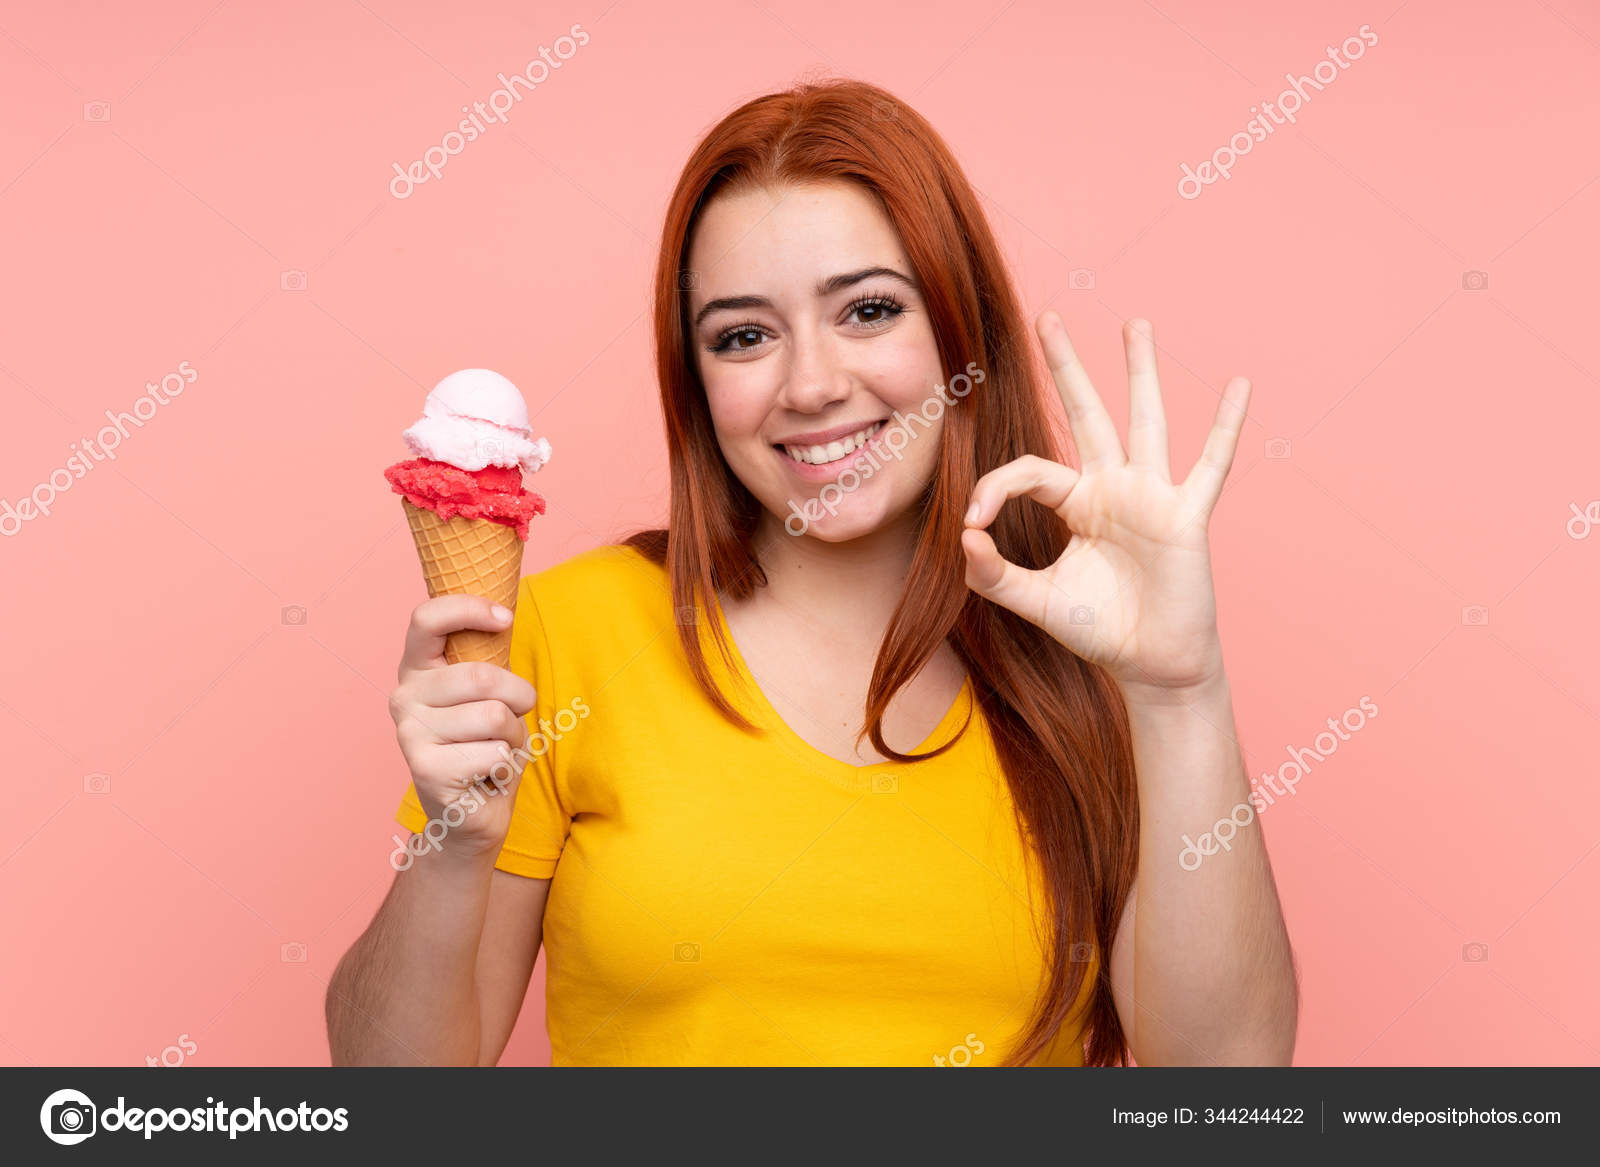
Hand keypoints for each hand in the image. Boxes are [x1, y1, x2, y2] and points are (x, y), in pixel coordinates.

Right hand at [389, 595, 536, 856]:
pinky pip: (495, 752)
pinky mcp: (425, 769)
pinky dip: (506, 765)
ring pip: (494, 716)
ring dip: (513, 736)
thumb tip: (501, 617)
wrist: (471, 814)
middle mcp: (404, 696)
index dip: (468, 609)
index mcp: (416, 669)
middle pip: (480, 675)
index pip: (426, 619)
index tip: (504, 619)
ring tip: (495, 750)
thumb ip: (486, 660)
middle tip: (512, 719)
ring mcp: (410, 733)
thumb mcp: (488, 695)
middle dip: (518, 697)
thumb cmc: (484, 745)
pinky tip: (485, 775)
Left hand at [961, 312, 1249, 696]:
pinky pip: (1210, 464)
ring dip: (1139, 372)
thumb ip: (992, 573)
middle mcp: (1113, 488)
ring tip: (1136, 324)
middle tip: (1047, 317)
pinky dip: (1226, 426)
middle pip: (1086, 414)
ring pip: (1144, 420)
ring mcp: (1152, 496)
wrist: (1151, 665)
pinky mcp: (1185, 516)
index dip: (995, 488)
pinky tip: (1240, 386)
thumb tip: (962, 535)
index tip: (972, 523)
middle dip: (1067, 366)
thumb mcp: (1034, 600)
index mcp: (1076, 503)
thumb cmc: (1099, 630)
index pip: (1030, 470)